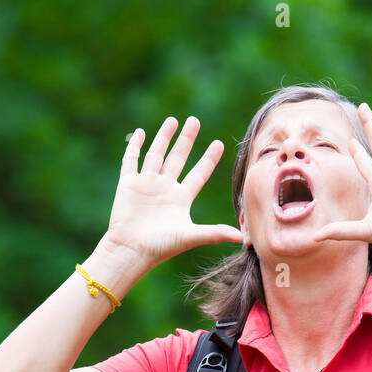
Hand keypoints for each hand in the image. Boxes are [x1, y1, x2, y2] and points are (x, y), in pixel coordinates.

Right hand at [105, 116, 242, 269]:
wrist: (132, 251)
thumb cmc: (161, 247)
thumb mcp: (191, 236)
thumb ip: (215, 233)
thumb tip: (242, 237)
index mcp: (181, 199)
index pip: (199, 174)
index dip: (209, 159)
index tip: (219, 143)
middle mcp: (165, 189)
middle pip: (178, 158)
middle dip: (187, 139)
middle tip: (195, 120)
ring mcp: (147, 185)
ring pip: (157, 155)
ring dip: (164, 137)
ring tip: (173, 120)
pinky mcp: (129, 184)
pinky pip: (131, 160)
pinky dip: (135, 146)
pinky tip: (141, 133)